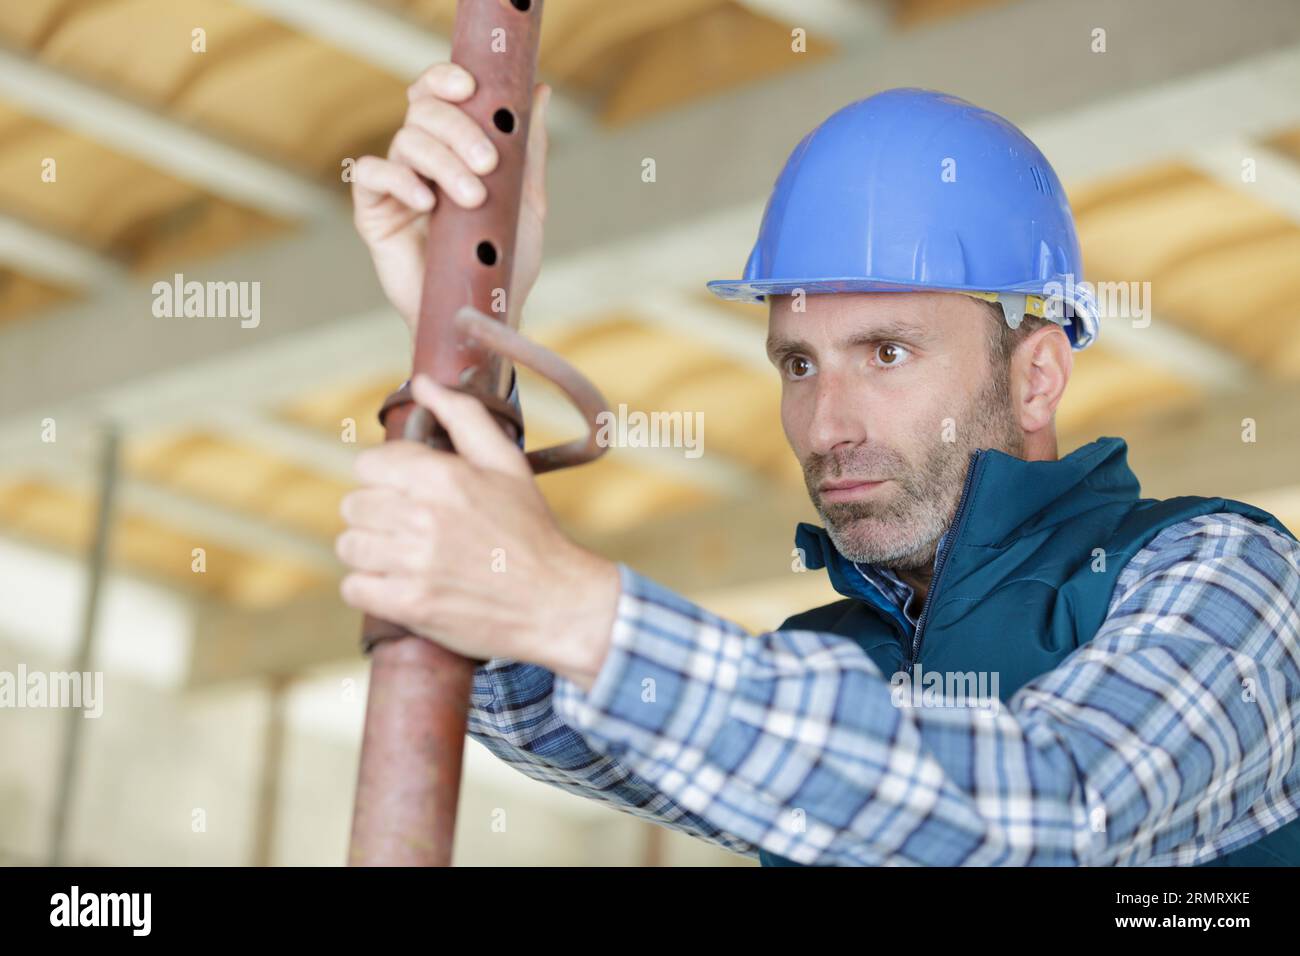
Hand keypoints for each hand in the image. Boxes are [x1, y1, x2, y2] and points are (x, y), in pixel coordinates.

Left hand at [336, 375, 618, 687]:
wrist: (555, 600)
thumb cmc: (530, 530)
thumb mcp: (507, 463)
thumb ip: (463, 415)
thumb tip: (423, 383)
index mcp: (443, 477)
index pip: (367, 464)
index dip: (384, 477)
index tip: (406, 491)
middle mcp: (423, 516)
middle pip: (353, 505)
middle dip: (377, 514)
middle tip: (409, 527)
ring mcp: (414, 563)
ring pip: (349, 545)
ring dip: (370, 551)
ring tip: (402, 556)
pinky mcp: (410, 605)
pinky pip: (354, 588)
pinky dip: (371, 589)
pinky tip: (400, 584)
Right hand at [351, 63, 550, 335]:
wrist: (484, 313)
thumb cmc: (503, 260)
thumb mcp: (525, 200)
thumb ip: (528, 148)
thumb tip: (538, 91)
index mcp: (453, 147)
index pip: (438, 94)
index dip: (445, 79)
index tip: (470, 85)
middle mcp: (421, 158)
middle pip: (424, 111)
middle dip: (458, 129)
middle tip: (488, 163)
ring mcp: (396, 184)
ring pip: (407, 141)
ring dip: (443, 162)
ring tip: (471, 198)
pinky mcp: (374, 212)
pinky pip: (371, 176)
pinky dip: (398, 180)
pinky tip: (426, 203)